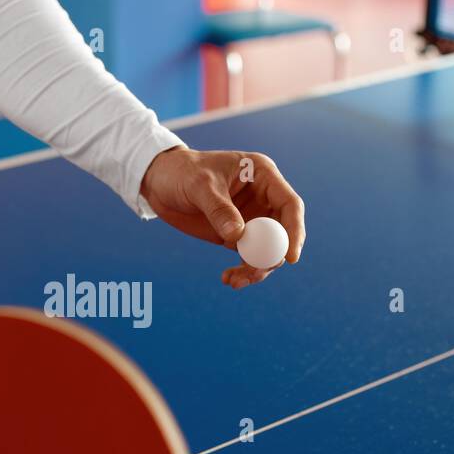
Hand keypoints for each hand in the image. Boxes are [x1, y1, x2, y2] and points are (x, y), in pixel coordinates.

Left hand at [138, 146, 304, 287]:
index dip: (294, 231)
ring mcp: (251, 218)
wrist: (159, 183)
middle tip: (255, 273)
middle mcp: (263, 198)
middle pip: (282, 233)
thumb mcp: (199, 186)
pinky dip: (242, 271)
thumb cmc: (182, 172)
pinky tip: (228, 279)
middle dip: (273, 257)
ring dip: (256, 269)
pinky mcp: (237, 235)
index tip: (290, 257)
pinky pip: (248, 257)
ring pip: (267, 250)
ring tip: (235, 281)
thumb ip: (219, 210)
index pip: (290, 205)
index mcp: (263, 176)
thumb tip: (238, 236)